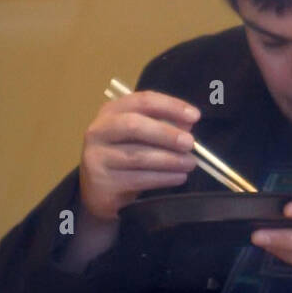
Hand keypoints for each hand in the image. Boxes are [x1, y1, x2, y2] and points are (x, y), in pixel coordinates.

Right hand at [78, 89, 200, 221]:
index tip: (195, 116)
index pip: (142, 101)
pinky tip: (179, 177)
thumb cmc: (123, 157)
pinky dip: (163, 178)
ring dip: (170, 160)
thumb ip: (162, 125)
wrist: (96, 191)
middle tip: (190, 143)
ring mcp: (98, 157)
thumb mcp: (139, 137)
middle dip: (167, 134)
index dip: (170, 106)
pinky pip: (139, 178)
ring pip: (138, 156)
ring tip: (190, 163)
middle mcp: (100, 130)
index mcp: (111, 112)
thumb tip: (188, 123)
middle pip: (134, 126)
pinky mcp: (104, 182)